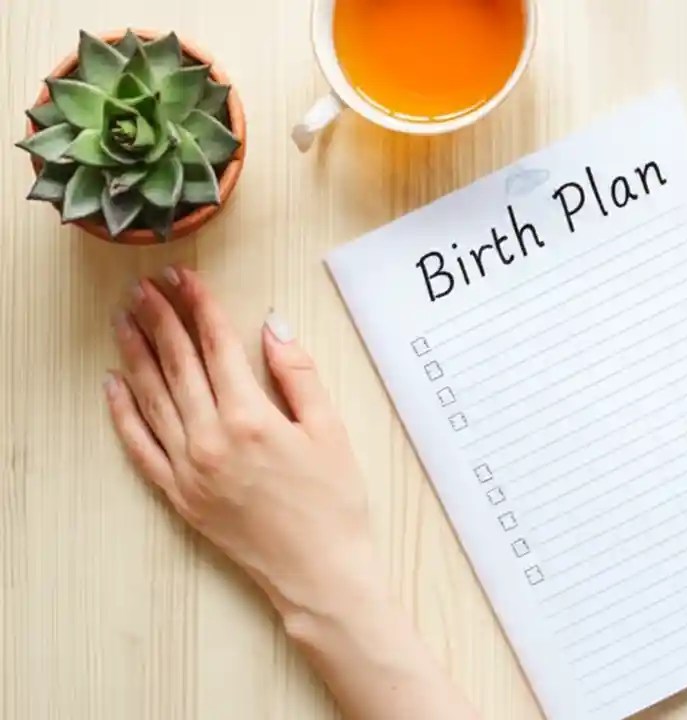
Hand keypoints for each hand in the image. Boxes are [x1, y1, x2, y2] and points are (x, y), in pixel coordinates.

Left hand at [103, 267, 380, 619]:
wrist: (319, 571)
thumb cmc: (334, 502)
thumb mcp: (330, 430)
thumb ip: (298, 375)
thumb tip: (273, 326)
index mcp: (252, 417)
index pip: (218, 346)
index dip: (201, 307)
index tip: (185, 278)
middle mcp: (211, 439)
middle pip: (178, 364)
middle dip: (160, 320)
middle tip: (145, 287)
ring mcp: (189, 468)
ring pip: (152, 397)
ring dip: (136, 354)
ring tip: (125, 320)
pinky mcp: (179, 494)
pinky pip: (140, 446)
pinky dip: (123, 413)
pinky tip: (113, 385)